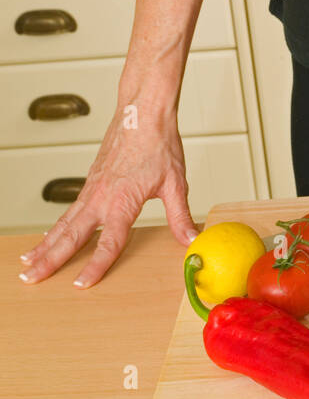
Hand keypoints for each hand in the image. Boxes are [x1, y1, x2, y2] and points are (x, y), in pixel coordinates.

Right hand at [18, 98, 197, 287]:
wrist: (143, 113)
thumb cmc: (159, 144)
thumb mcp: (176, 182)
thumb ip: (180, 215)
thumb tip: (191, 239)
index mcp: (122, 201)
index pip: (108, 242)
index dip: (95, 266)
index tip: (80, 285)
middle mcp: (101, 197)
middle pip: (72, 236)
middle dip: (50, 260)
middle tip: (30, 279)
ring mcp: (92, 188)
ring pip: (63, 223)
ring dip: (45, 245)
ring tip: (28, 263)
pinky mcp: (91, 180)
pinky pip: (69, 210)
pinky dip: (55, 226)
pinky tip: (49, 236)